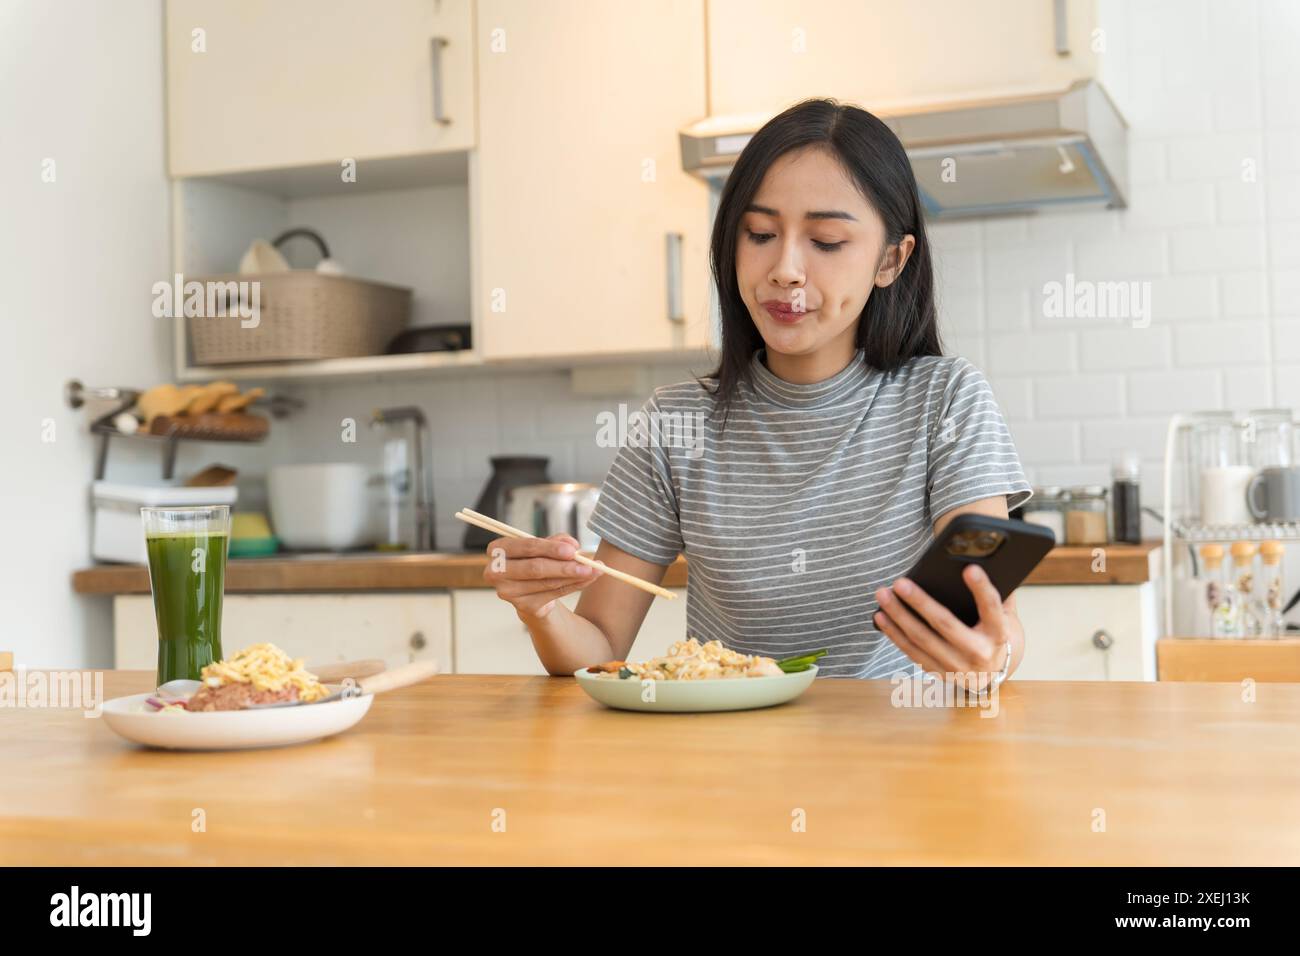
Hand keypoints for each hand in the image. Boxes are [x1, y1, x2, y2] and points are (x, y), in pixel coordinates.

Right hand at [482, 534, 602, 619]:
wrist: (531, 588)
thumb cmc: (536, 559)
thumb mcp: (545, 546)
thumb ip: (557, 541)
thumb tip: (572, 545)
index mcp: (498, 549)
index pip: (525, 547)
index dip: (550, 548)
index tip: (573, 549)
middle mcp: (496, 572)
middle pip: (535, 568)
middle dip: (563, 566)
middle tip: (587, 564)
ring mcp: (508, 592)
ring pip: (547, 583)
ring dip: (574, 576)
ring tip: (594, 570)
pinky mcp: (523, 606)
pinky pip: (553, 595)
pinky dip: (573, 586)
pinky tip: (587, 580)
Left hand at [873, 564, 1013, 691]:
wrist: (992, 676)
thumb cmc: (994, 635)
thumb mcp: (1006, 616)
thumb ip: (1000, 593)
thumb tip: (982, 561)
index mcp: (999, 634)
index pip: (991, 608)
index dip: (981, 589)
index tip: (969, 568)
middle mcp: (978, 653)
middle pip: (945, 624)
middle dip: (920, 602)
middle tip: (900, 583)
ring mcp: (957, 666)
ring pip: (922, 639)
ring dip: (898, 616)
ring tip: (883, 595)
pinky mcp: (939, 672)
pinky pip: (912, 651)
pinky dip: (894, 633)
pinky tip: (881, 616)